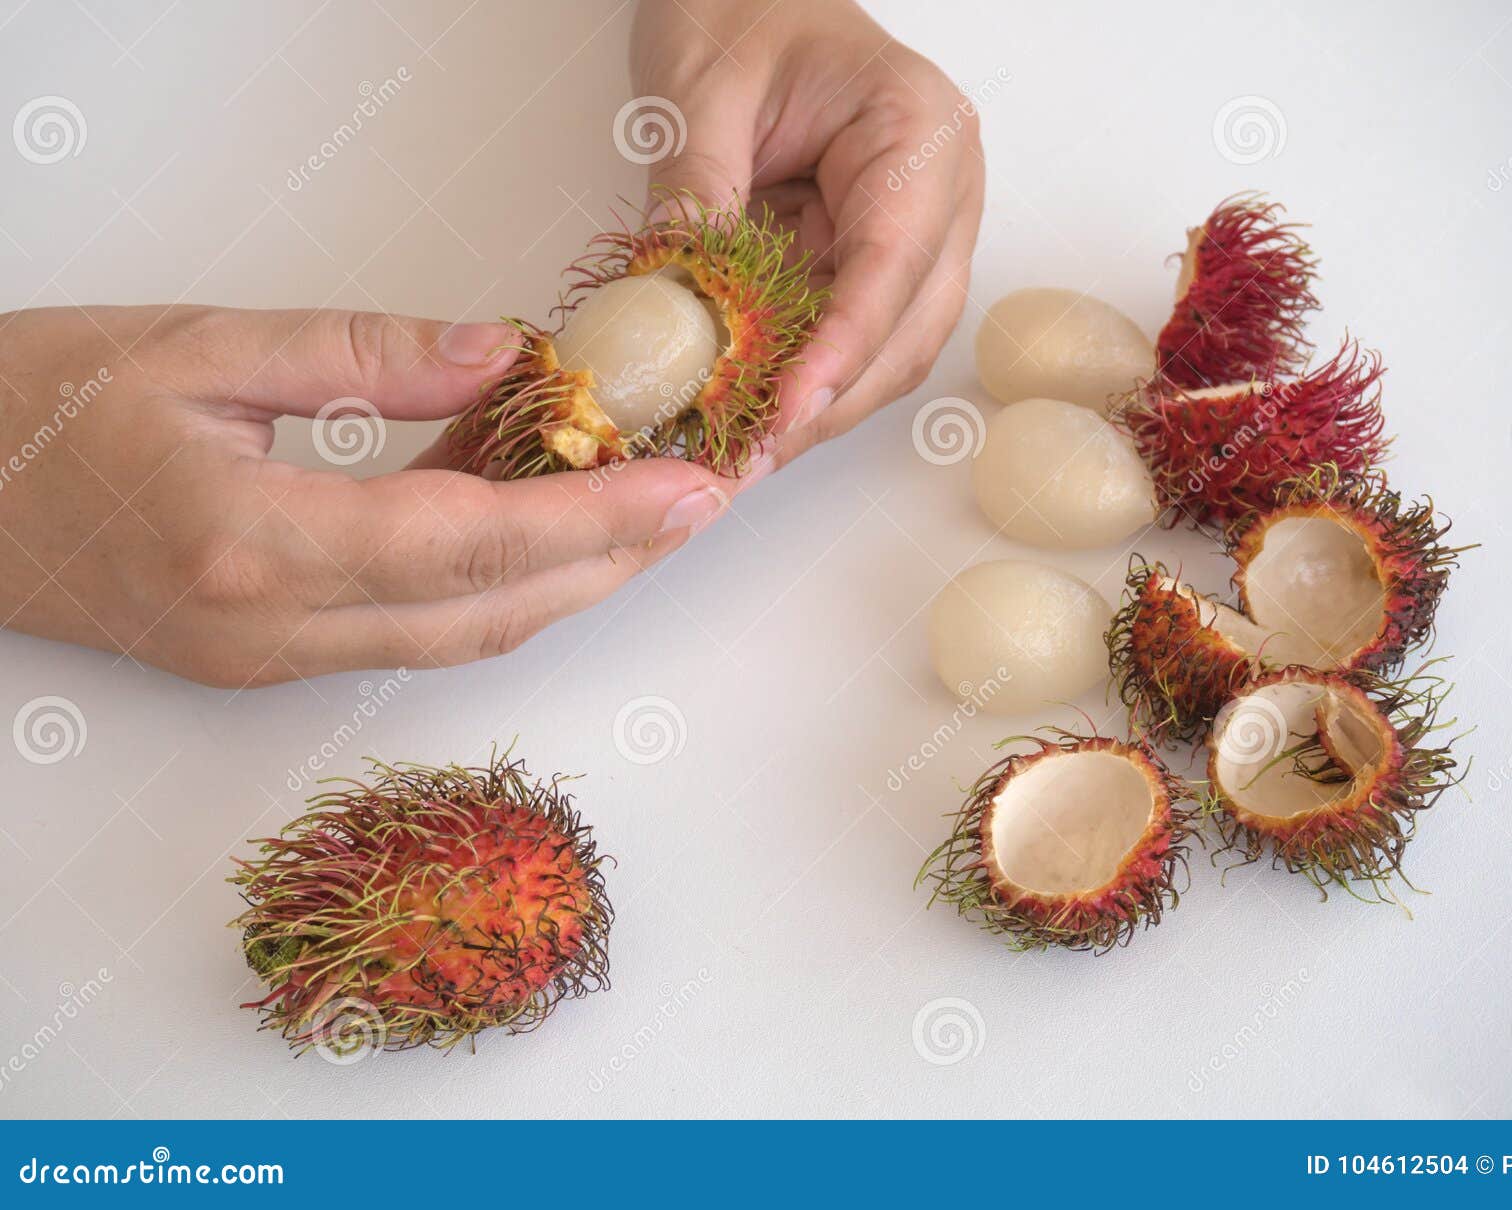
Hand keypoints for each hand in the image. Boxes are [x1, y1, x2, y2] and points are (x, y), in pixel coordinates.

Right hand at [0, 305, 730, 687]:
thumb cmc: (37, 407)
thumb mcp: (203, 345)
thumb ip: (367, 355)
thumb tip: (504, 356)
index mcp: (258, 543)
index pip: (474, 541)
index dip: (599, 519)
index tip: (690, 488)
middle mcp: (277, 628)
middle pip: (494, 611)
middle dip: (614, 563)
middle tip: (702, 503)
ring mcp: (273, 662)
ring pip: (464, 635)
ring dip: (568, 582)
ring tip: (647, 518)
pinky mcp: (269, 662)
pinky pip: (416, 631)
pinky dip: (495, 585)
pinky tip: (540, 529)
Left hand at [631, 0, 983, 466]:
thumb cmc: (737, 10)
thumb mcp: (698, 90)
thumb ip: (693, 194)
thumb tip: (672, 311)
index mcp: (918, 132)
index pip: (892, 264)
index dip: (841, 349)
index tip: (786, 410)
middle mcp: (941, 191)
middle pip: (906, 328)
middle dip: (829, 400)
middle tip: (750, 455)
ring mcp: (918, 231)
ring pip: (889, 350)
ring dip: (819, 404)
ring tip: (743, 449)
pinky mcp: (874, 258)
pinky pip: (851, 337)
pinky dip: (804, 380)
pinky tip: (752, 411)